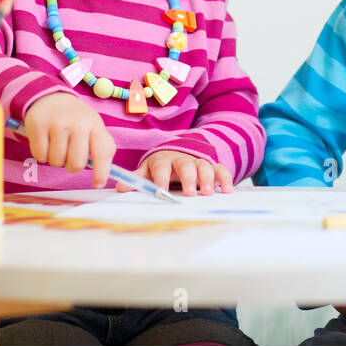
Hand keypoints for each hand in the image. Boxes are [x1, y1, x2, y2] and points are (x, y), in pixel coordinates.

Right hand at [21, 92, 116, 188]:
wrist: (52, 98)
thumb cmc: (76, 119)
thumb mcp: (93, 127)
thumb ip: (101, 148)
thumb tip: (102, 177)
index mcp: (95, 125)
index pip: (102, 152)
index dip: (101, 172)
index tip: (98, 184)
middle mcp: (78, 123)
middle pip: (76, 163)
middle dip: (72, 166)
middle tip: (70, 157)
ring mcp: (57, 123)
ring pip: (56, 162)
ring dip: (56, 160)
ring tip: (57, 146)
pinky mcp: (38, 125)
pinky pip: (40, 156)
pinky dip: (42, 155)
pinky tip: (45, 142)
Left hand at [114, 149, 233, 195]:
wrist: (179, 152)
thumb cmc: (161, 167)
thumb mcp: (148, 171)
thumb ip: (136, 180)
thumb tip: (119, 188)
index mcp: (163, 160)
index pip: (161, 167)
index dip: (161, 178)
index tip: (162, 190)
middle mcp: (182, 159)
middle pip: (185, 165)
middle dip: (188, 179)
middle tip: (189, 193)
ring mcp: (198, 162)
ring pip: (204, 166)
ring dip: (207, 179)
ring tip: (207, 193)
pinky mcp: (212, 166)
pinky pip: (221, 170)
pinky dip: (225, 179)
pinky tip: (227, 190)